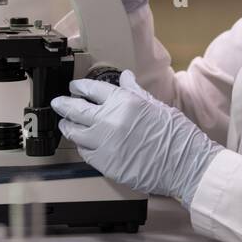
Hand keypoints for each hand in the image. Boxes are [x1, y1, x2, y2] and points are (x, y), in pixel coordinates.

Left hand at [51, 72, 220, 205]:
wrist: (184, 164)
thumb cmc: (176, 135)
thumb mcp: (156, 105)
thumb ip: (134, 91)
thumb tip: (124, 77)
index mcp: (124, 102)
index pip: (92, 89)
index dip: (79, 87)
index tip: (74, 87)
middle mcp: (110, 120)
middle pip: (76, 109)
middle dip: (64, 104)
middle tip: (58, 103)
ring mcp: (105, 143)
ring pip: (74, 132)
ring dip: (67, 126)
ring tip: (65, 124)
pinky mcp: (105, 164)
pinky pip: (84, 152)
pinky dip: (81, 145)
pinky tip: (81, 142)